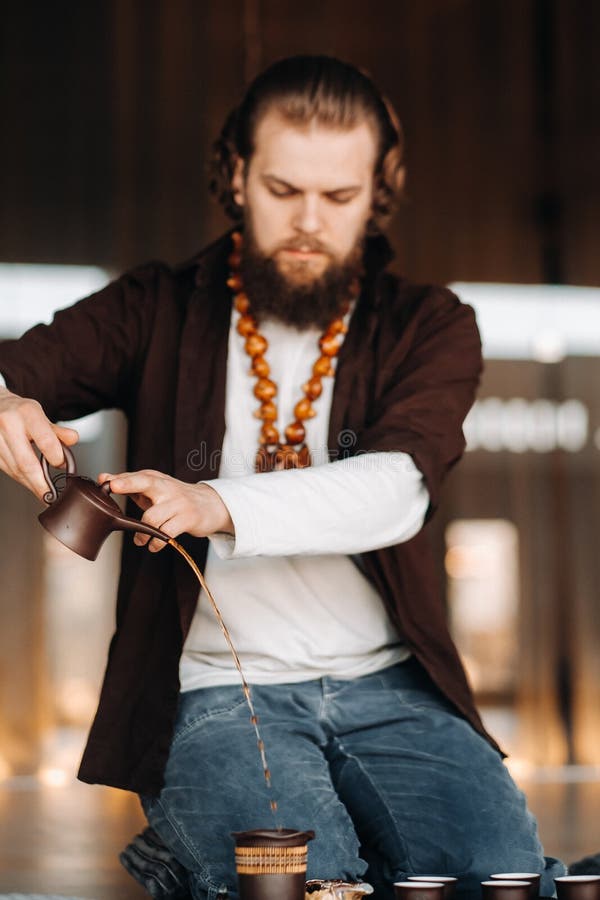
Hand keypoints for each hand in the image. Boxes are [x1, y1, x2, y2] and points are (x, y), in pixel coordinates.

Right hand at [0, 387, 78, 499]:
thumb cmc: (20, 411)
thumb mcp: (41, 414)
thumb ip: (57, 431)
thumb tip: (73, 439)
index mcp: (27, 412)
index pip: (46, 442)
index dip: (56, 458)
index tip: (61, 465)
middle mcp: (9, 423)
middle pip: (26, 463)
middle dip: (40, 483)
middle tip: (51, 495)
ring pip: (15, 469)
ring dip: (30, 483)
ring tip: (42, 491)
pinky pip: (6, 469)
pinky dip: (19, 478)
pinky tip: (28, 481)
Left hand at [98, 469, 234, 551]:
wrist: (211, 505)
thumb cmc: (175, 497)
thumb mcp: (155, 488)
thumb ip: (129, 484)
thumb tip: (102, 478)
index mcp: (156, 479)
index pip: (137, 476)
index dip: (121, 479)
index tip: (106, 481)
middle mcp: (167, 488)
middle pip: (146, 483)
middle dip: (128, 484)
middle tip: (114, 487)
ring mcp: (178, 503)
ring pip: (152, 517)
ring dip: (141, 533)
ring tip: (139, 541)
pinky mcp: (187, 519)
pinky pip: (166, 533)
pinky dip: (156, 542)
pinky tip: (153, 545)